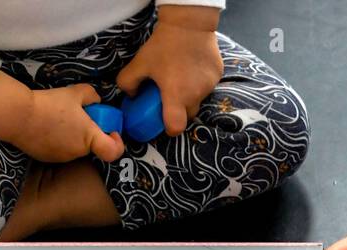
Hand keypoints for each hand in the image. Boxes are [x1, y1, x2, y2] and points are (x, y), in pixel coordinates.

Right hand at [19, 85, 126, 163]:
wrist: (17, 115)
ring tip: (57, 118)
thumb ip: (91, 96)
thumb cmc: (49, 104)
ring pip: (73, 147)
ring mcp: (62, 158)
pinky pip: (58, 149)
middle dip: (87, 132)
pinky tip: (46, 126)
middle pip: (90, 145)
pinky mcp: (46, 158)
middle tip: (76, 116)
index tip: (111, 132)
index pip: (113, 152)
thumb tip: (96, 101)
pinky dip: (57, 140)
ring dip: (71, 135)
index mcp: (89, 138)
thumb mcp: (75, 92)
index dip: (117, 143)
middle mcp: (78, 152)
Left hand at [117, 5, 223, 136]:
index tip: (165, 122)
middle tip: (170, 97)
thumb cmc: (163, 45)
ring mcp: (209, 87)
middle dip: (179, 111)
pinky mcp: (217, 77)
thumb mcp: (140, 62)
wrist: (189, 23)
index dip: (169, 128)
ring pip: (198, 100)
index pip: (176, 127)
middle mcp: (195, 95)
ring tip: (181, 77)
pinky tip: (192, 67)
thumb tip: (131, 95)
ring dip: (190, 95)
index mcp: (176, 96)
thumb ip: (128, 82)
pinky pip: (207, 87)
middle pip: (188, 115)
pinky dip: (199, 82)